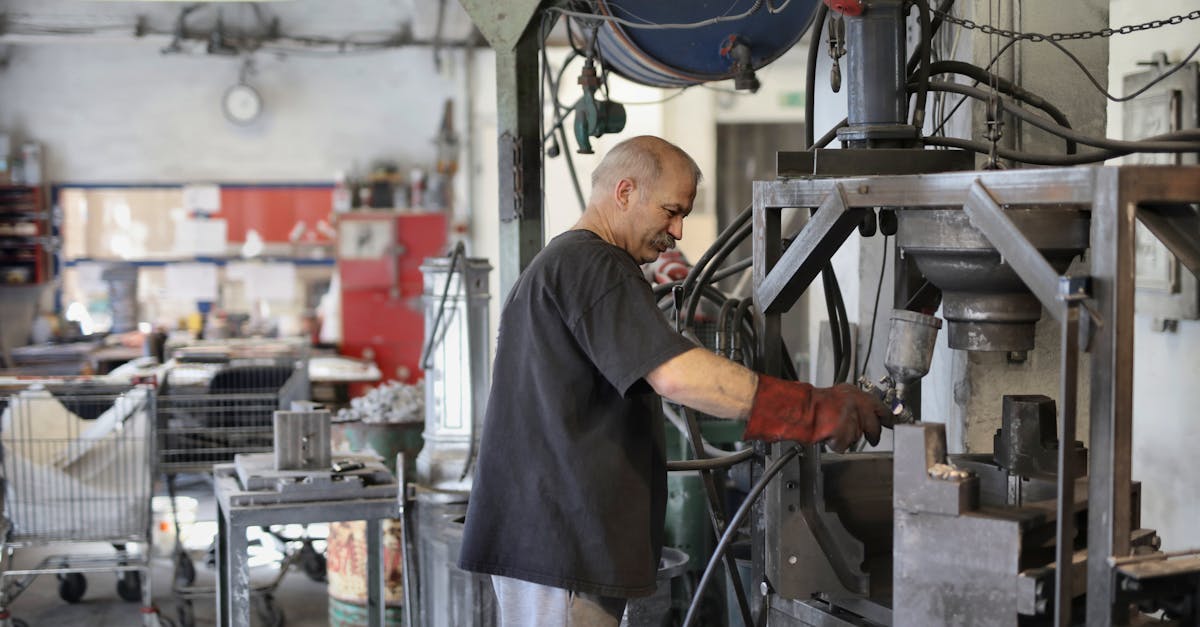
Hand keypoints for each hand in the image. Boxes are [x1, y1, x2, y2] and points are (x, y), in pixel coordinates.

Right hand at [743, 376, 889, 451]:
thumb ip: (853, 404)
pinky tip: (827, 436)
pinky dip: (836, 444)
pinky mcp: (844, 433)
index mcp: (856, 393)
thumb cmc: (811, 403)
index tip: (892, 423)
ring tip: (833, 430)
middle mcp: (857, 404)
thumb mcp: (836, 396)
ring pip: (858, 437)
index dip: (887, 418)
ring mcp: (852, 419)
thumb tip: (868, 414)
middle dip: (872, 435)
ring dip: (848, 438)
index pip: (881, 407)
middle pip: (874, 426)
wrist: (798, 409)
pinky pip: (844, 445)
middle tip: (871, 439)